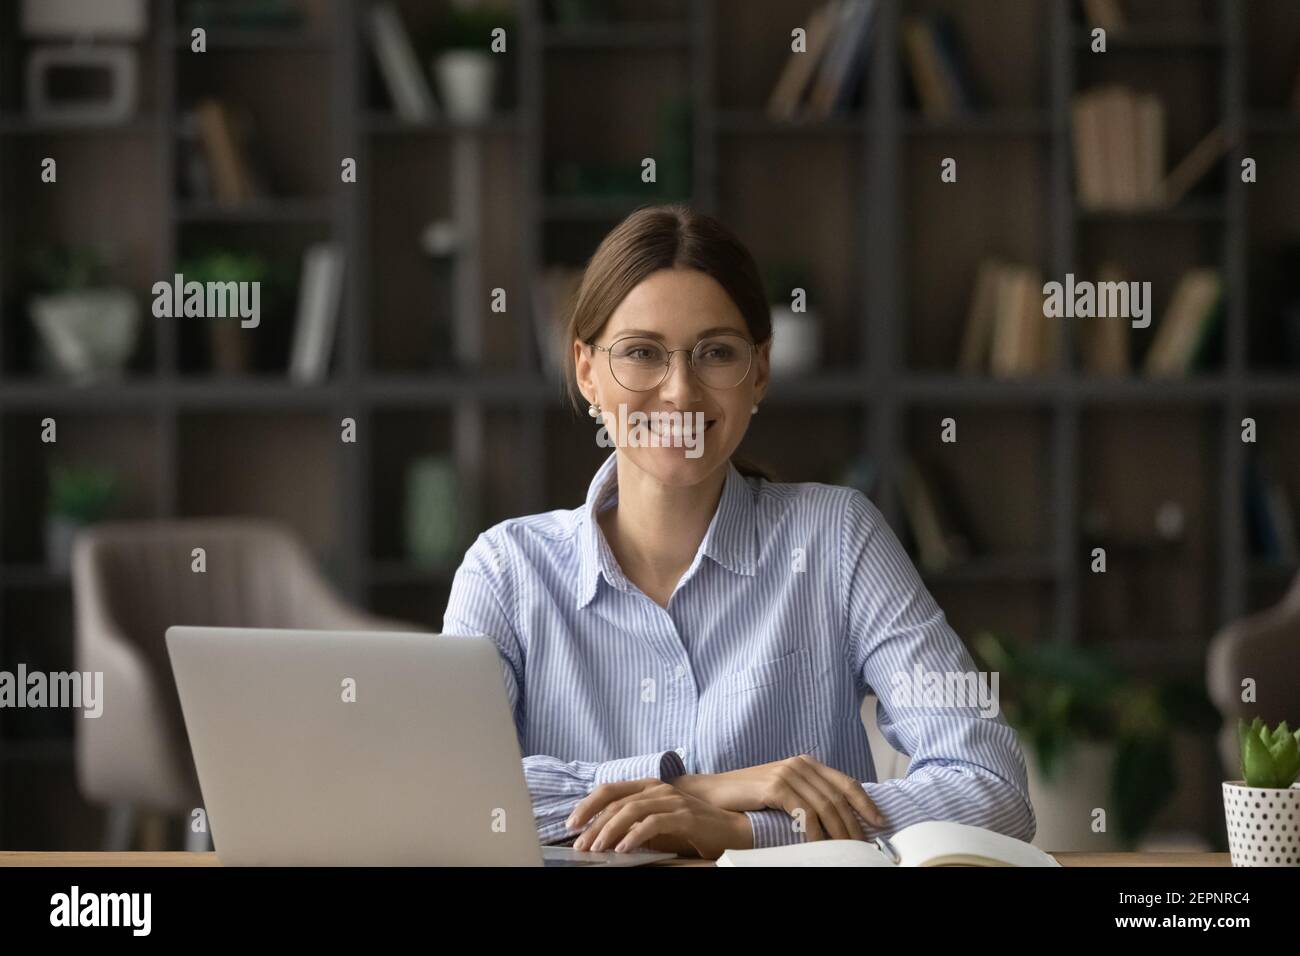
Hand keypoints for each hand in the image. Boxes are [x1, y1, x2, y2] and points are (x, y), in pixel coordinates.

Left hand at [565, 779, 752, 858]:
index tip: (572, 824)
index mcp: (648, 786)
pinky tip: (624, 849)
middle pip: (617, 801)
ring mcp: (672, 800)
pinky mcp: (685, 816)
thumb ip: (633, 823)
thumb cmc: (690, 829)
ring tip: (598, 849)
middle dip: (594, 824)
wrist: (729, 831)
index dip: (588, 805)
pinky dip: (635, 836)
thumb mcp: (656, 824)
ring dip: (610, 831)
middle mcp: (658, 788)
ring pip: (631, 810)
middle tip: (581, 844)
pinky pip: (653, 824)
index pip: (610, 789)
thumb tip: (602, 837)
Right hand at [673, 754, 884, 841]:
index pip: (845, 783)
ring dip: (839, 831)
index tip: (880, 822)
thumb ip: (807, 795)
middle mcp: (800, 764)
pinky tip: (819, 844)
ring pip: (825, 805)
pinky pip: (804, 811)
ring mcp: (787, 773)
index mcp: (806, 763)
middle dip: (855, 824)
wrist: (713, 792)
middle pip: (838, 796)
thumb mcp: (783, 791)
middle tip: (863, 846)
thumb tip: (838, 819)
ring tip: (846, 849)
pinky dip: (815, 830)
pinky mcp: (775, 785)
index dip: (865, 803)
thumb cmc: (748, 796)